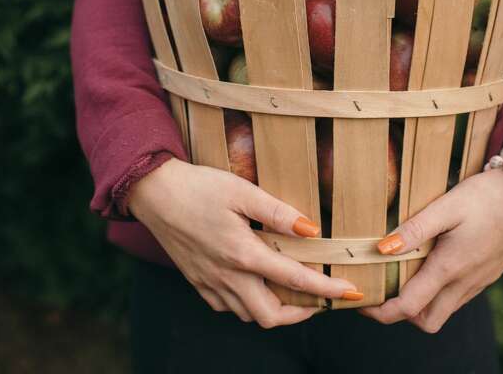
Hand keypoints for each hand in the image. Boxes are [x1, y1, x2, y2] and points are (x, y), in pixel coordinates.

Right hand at [127, 157, 362, 327]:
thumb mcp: (241, 190)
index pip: (294, 280)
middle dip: (302, 314)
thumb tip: (312, 229)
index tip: (350, 294)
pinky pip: (227, 307)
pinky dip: (247, 305)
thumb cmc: (197, 186)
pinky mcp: (197, 282)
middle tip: (322, 299)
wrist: (152, 192)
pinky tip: (255, 286)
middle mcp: (226, 276)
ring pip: (248, 315)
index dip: (327, 290)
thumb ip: (277, 211)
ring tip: (292, 292)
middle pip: (270, 316)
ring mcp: (209, 282)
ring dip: (275, 310)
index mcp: (241, 253)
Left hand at [359, 154, 502, 332]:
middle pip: (426, 320)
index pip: (408, 308)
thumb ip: (415, 229)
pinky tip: (428, 266)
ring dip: (419, 304)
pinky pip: (457, 298)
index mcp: (450, 268)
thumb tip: (382, 248)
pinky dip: (437, 293)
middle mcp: (465, 283)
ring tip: (398, 275)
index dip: (379, 311)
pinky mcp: (487, 276)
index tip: (361, 299)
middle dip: (399, 315)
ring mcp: (478, 282)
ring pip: (443, 311)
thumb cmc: (488, 196)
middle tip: (380, 289)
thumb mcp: (448, 206)